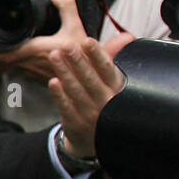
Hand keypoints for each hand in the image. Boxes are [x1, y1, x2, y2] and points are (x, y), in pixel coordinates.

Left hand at [0, 0, 124, 82]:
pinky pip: (21, 71)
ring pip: (11, 67)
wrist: (91, 80)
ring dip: (1, 61)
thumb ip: (67, 7)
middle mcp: (32, 64)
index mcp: (37, 50)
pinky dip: (14, 65)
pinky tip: (14, 60)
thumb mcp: (77, 27)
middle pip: (4, 61)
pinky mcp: (38, 78)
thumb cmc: (82, 57)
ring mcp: (34, 73)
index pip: (7, 53)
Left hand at [47, 36, 127, 159]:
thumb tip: (126, 37)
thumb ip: (112, 60)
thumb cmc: (105, 104)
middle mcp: (106, 102)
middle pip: (90, 78)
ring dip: (64, 72)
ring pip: (76, 90)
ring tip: (54, 56)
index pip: (107, 69)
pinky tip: (53, 82)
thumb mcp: (113, 83)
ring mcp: (91, 114)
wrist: (97, 142)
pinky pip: (66, 107)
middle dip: (78, 60)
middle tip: (66, 45)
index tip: (87, 41)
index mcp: (117, 89)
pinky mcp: (76, 123)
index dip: (97, 55)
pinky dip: (59, 95)